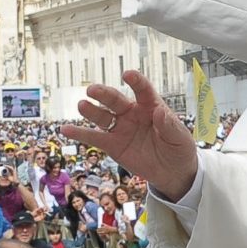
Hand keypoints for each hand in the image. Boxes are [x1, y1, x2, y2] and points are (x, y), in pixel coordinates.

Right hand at [63, 70, 198, 201]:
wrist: (173, 172)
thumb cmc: (178, 148)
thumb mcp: (180, 138)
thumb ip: (169, 125)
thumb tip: (160, 112)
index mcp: (151, 106)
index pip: (143, 90)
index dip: (136, 82)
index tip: (128, 75)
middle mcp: (133, 113)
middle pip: (116, 100)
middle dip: (105, 94)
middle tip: (93, 89)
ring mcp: (121, 128)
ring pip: (103, 116)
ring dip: (91, 110)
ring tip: (81, 105)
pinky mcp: (113, 145)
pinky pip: (94, 138)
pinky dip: (80, 134)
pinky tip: (66, 129)